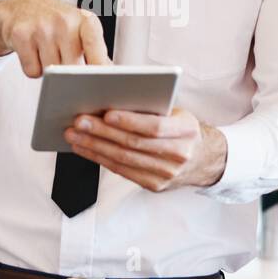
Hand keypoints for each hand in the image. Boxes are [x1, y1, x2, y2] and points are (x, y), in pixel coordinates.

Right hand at [0, 0, 109, 76]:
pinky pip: (32, 70)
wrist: (23, 8)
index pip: (95, 44)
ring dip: (50, 73)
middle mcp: (64, 20)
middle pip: (72, 68)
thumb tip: (110, 76)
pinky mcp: (21, 34)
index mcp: (85, 20)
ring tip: (48, 53)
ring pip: (51, 72)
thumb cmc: (59, 24)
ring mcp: (41, 26)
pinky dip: (33, 69)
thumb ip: (97, 52)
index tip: (101, 81)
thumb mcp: (82, 31)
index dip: (98, 65)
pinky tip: (34, 53)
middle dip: (69, 75)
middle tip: (64, 61)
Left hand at [63, 107, 226, 191]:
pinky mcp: (154, 185)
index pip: (155, 127)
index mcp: (187, 130)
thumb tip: (112, 93)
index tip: (106, 113)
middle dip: (102, 132)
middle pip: (133, 143)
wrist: (203, 159)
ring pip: (124, 159)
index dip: (130, 121)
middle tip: (78, 122)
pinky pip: (122, 171)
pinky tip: (85, 149)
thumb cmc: (182, 128)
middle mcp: (179, 154)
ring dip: (94, 147)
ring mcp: (166, 174)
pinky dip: (100, 159)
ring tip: (74, 135)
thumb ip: (151, 105)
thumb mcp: (176, 111)